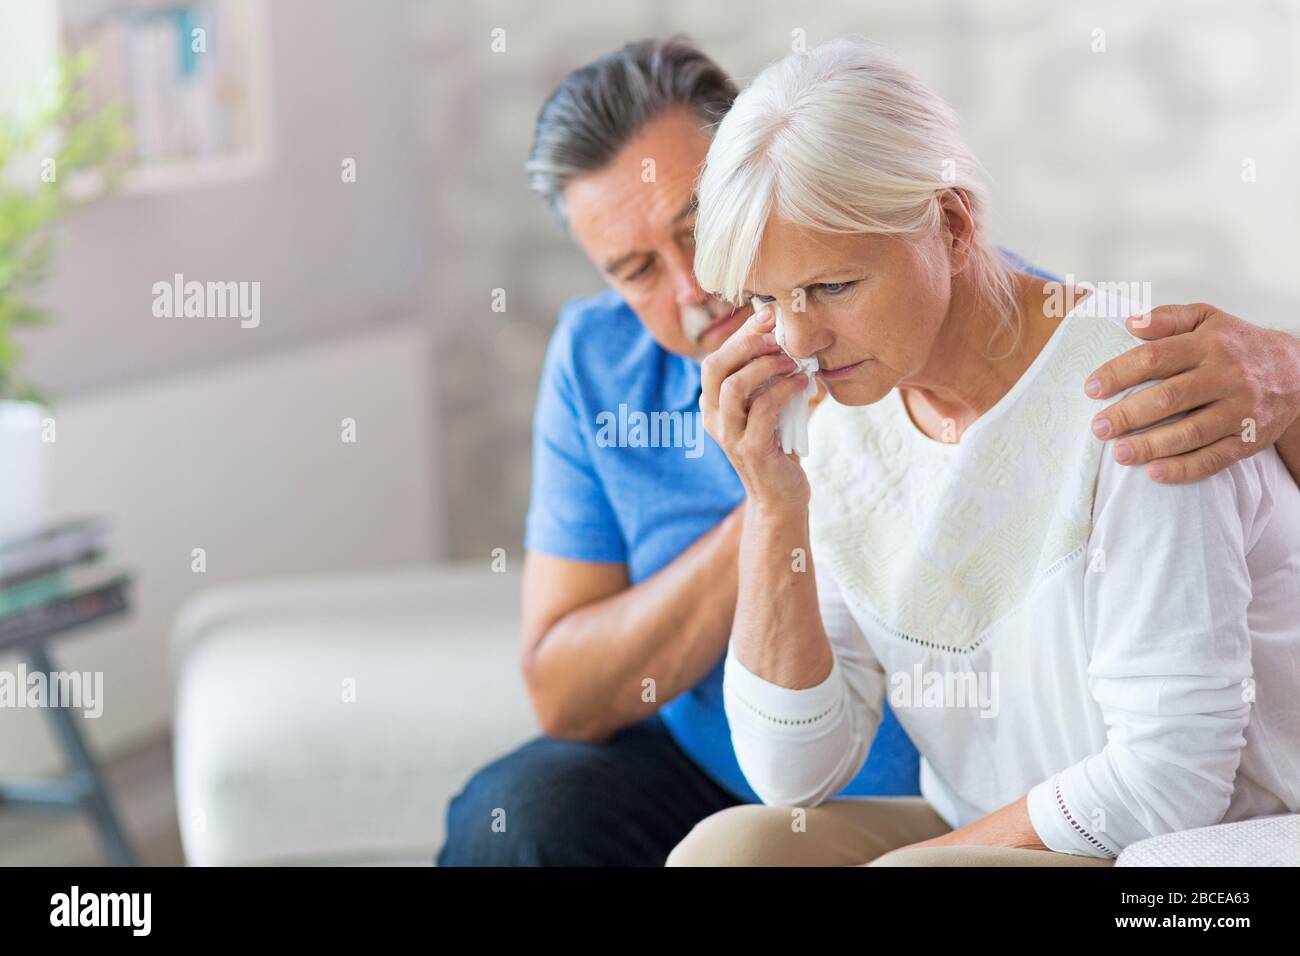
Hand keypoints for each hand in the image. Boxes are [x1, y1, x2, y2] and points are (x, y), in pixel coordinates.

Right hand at [699, 303, 810, 509]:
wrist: (779, 497)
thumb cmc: (777, 446)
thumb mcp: (766, 406)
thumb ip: (765, 376)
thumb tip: (777, 330)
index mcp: (712, 404)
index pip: (716, 357)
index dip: (742, 334)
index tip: (770, 316)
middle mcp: (713, 418)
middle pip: (714, 367)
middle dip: (747, 344)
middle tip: (778, 336)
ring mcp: (729, 435)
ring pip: (734, 386)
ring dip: (767, 366)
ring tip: (794, 361)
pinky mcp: (751, 449)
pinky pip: (763, 409)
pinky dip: (785, 390)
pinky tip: (804, 383)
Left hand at [1084, 303, 1299, 481]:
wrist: (1297, 371)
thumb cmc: (1236, 344)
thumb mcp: (1207, 319)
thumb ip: (1168, 318)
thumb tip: (1130, 323)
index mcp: (1209, 345)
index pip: (1156, 357)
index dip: (1119, 373)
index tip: (1091, 389)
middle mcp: (1227, 377)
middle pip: (1169, 398)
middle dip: (1128, 415)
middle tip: (1098, 428)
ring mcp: (1240, 410)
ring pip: (1190, 432)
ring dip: (1150, 446)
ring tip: (1118, 454)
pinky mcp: (1249, 439)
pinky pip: (1214, 458)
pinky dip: (1183, 468)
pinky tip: (1154, 473)